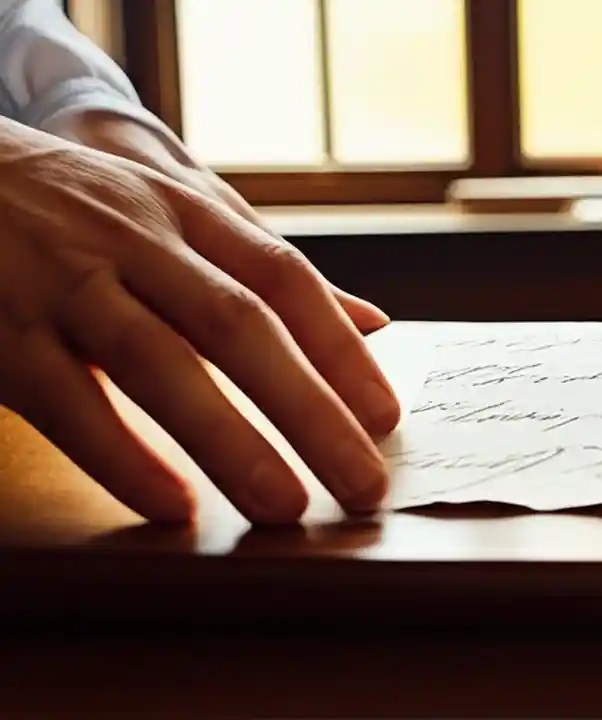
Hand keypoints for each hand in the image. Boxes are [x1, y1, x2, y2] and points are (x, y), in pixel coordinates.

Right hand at [0, 118, 399, 524]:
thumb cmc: (80, 208)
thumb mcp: (177, 215)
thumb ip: (266, 273)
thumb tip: (371, 325)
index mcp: (190, 216)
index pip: (284, 280)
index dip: (340, 350)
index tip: (385, 418)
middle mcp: (136, 240)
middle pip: (238, 325)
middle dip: (310, 410)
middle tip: (364, 487)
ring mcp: (66, 282)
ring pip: (157, 360)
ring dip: (228, 439)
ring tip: (285, 507)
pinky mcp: (0, 331)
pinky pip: (65, 400)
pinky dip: (121, 455)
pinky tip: (171, 506)